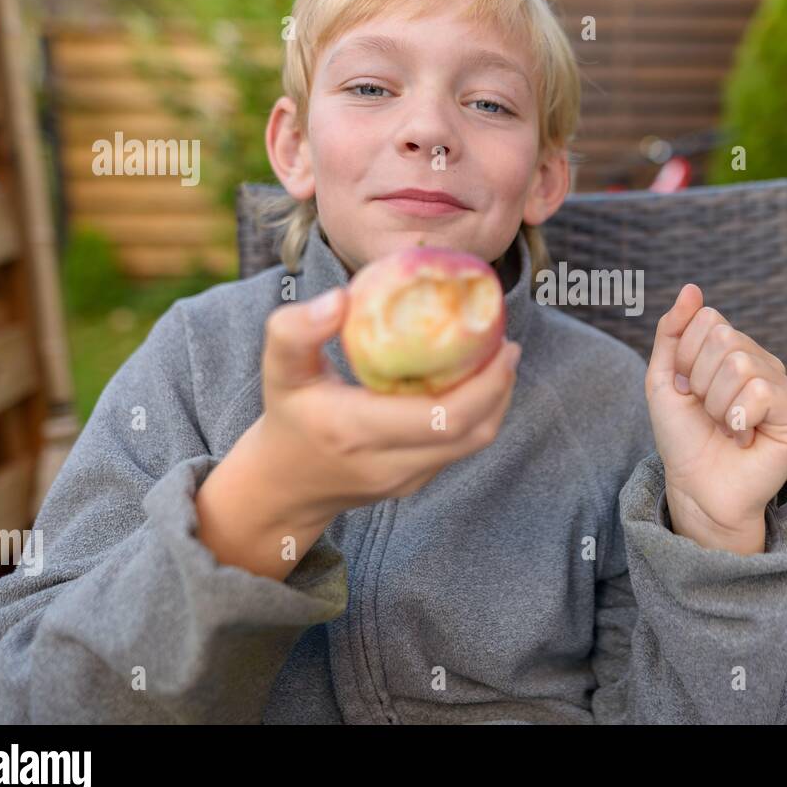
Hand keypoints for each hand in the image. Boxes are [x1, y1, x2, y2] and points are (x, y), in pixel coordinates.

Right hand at [198, 285, 520, 578]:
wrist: (283, 488)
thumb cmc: (288, 416)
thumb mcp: (278, 370)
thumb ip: (296, 330)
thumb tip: (342, 297)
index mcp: (357, 431)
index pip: (442, 416)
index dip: (485, 383)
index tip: (501, 343)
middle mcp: (388, 463)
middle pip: (470, 432)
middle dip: (499, 388)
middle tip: (507, 346)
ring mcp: (405, 479)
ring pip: (472, 444)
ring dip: (494, 403)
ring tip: (498, 361)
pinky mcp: (415, 484)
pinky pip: (459, 449)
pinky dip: (476, 416)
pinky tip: (474, 384)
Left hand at [645, 284, 786, 553]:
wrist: (696, 488)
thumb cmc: (682, 437)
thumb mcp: (663, 379)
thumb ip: (672, 331)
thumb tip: (691, 288)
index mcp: (734, 349)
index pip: (708, 319)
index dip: (685, 358)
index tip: (687, 392)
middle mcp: (762, 362)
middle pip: (724, 339)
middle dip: (700, 382)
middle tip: (707, 413)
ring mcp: (782, 386)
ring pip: (741, 365)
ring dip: (717, 405)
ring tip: (725, 428)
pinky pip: (762, 391)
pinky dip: (739, 418)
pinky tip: (744, 438)